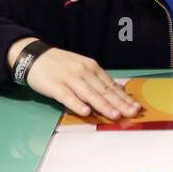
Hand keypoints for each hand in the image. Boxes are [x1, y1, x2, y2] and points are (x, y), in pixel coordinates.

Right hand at [20, 48, 142, 119]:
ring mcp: (70, 78)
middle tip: (133, 113)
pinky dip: (77, 104)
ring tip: (115, 115)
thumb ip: (97, 80)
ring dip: (104, 105)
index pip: (111, 85)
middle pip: (104, 90)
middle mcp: (84, 72)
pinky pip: (68, 96)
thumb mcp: (82, 67)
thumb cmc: (61, 65)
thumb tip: (118, 90)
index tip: (137, 107)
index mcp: (92, 68)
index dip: (124, 97)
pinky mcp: (55, 86)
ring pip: (90, 94)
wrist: (35, 56)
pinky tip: (86, 112)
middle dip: (120, 103)